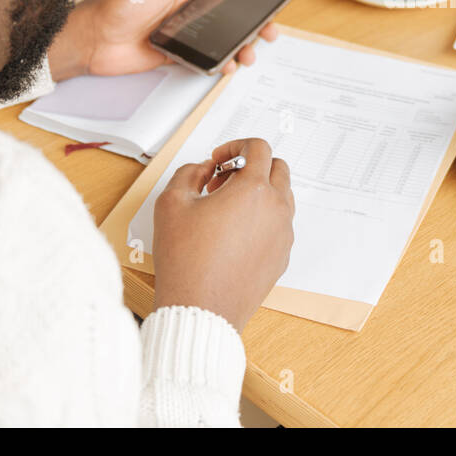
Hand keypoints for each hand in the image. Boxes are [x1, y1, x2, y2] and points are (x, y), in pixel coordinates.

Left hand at [49, 0, 278, 80]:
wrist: (93, 39)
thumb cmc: (117, 0)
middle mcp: (187, 6)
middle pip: (231, 14)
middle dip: (253, 24)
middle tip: (269, 32)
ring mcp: (184, 31)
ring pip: (223, 38)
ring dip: (241, 46)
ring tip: (249, 53)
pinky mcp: (178, 53)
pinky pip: (206, 58)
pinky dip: (221, 63)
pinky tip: (228, 64)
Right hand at [152, 138, 294, 330]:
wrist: (200, 308)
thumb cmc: (186, 259)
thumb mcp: (172, 202)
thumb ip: (190, 173)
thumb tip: (204, 170)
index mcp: (254, 190)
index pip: (259, 148)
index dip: (236, 146)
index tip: (219, 160)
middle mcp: (276, 209)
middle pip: (277, 168)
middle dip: (251, 166)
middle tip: (222, 181)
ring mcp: (283, 234)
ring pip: (282, 196)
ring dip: (259, 191)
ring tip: (226, 208)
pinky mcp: (282, 256)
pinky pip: (279, 224)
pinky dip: (263, 218)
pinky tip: (234, 233)